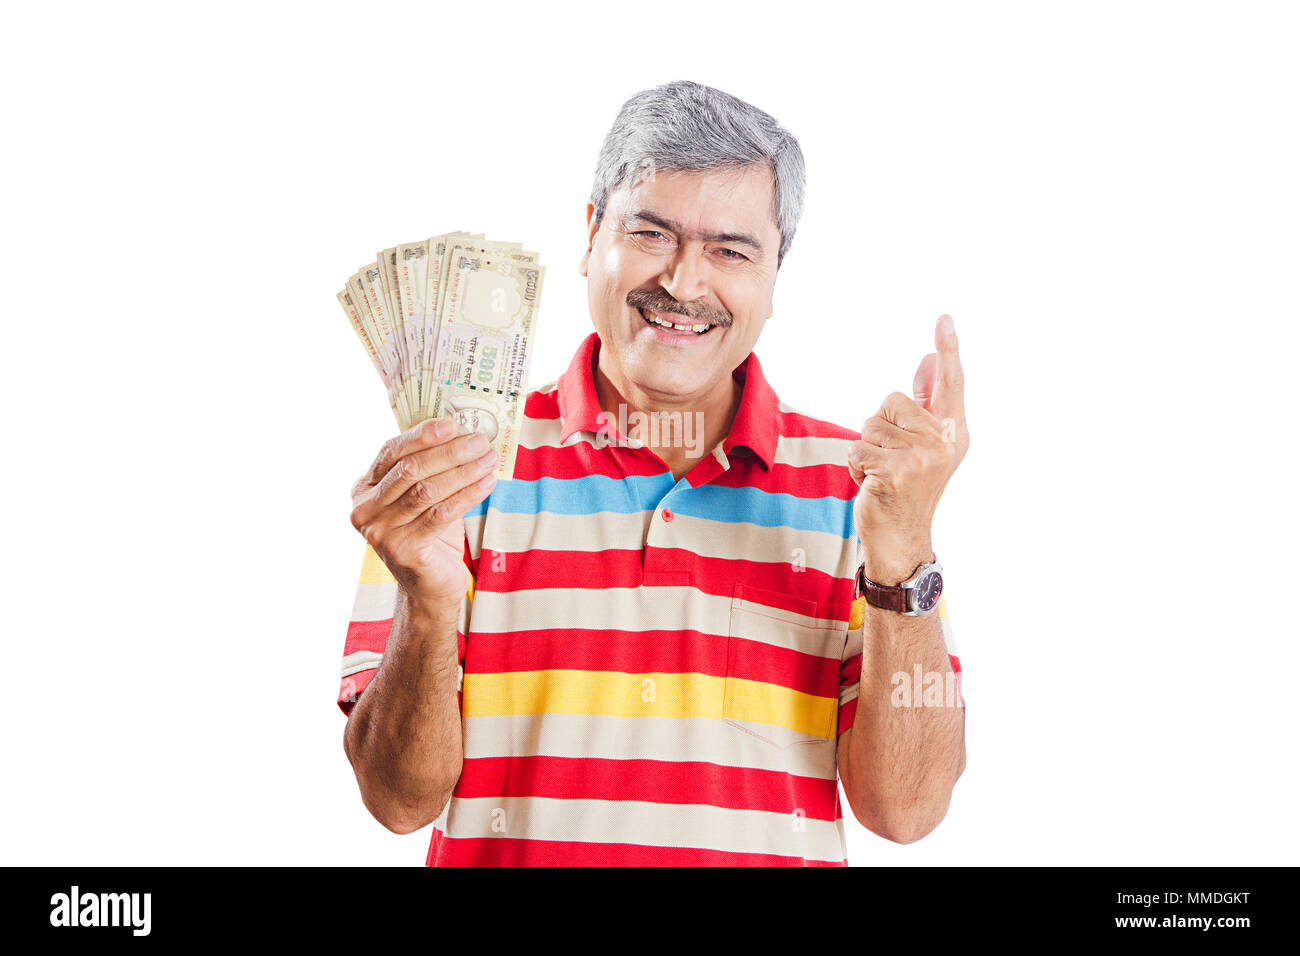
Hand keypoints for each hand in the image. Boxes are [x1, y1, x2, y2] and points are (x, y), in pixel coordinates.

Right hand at [350, 417, 499, 607]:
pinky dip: (468, 495)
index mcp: (364, 488)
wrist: (428, 586)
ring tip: (490, 460)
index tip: (453, 423)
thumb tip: (464, 432)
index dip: (422, 434)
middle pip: (411, 469)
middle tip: (481, 441)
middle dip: (450, 452)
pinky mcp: (403, 549)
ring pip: (427, 490)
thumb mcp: (421, 497)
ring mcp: (380, 531)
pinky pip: (441, 514)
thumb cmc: (428, 534)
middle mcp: (365, 509)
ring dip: (463, 471)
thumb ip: (428, 468)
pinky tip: (487, 483)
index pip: (391, 451)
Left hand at [848, 314, 968, 582]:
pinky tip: (872, 486)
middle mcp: (945, 442)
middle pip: (890, 402)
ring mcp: (923, 458)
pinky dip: (855, 467)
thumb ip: (926, 404)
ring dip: (866, 450)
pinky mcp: (896, 472)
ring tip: (883, 475)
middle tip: (892, 462)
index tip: (944, 317)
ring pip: (869, 426)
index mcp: (955, 432)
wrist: (900, 538)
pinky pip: (856, 448)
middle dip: (879, 429)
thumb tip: (928, 360)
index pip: (951, 382)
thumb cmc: (907, 488)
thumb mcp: (921, 446)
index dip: (948, 349)